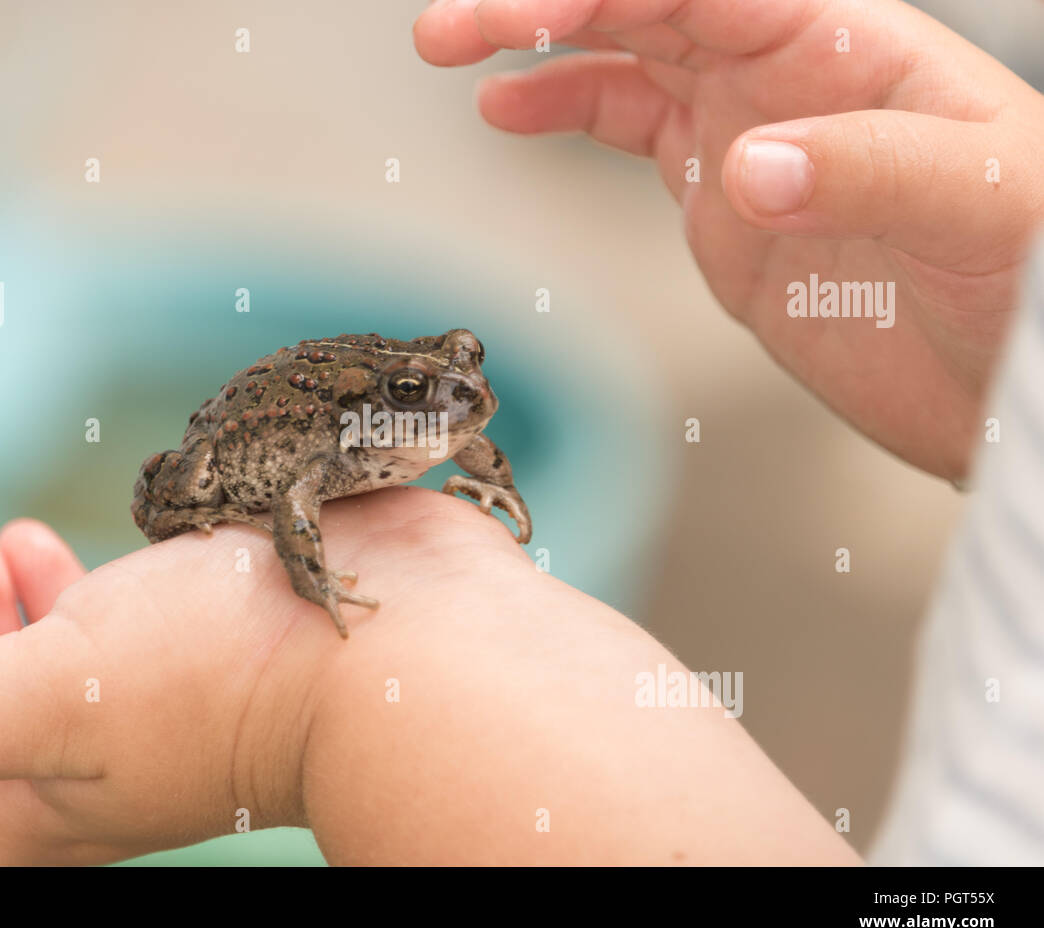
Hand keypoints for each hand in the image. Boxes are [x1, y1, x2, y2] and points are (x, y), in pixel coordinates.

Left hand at [0, 517, 324, 863]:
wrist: (406, 642)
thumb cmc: (228, 677)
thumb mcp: (50, 698)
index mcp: (55, 802)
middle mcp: (106, 758)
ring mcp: (165, 692)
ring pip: (54, 659)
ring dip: (0, 602)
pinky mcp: (213, 630)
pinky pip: (120, 612)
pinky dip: (75, 572)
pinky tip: (75, 532)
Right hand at [414, 0, 1043, 479]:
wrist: (1013, 378)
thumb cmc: (1031, 275)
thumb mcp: (983, 210)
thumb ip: (871, 172)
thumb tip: (750, 165)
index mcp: (846, 45)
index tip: (530, 10)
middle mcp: (788, 75)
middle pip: (647, 2)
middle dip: (545, 2)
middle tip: (454, 25)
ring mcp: (750, 132)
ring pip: (626, 54)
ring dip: (538, 45)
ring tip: (457, 52)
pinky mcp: (723, 201)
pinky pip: (631, 127)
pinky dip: (566, 109)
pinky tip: (513, 109)